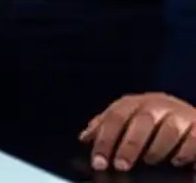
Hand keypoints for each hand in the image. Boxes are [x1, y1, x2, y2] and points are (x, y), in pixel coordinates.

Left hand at [80, 92, 195, 170]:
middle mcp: (158, 105)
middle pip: (141, 121)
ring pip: (168, 129)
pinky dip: (184, 151)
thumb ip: (107, 126)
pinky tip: (176, 161)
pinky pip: (193, 138)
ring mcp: (181, 115)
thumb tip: (84, 137)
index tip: (98, 162)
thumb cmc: (154, 121)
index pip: (115, 117)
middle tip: (120, 165)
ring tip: (149, 161)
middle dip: (129, 145)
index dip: (105, 139)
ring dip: (157, 148)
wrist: (192, 118)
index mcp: (136, 103)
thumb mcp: (130, 119)